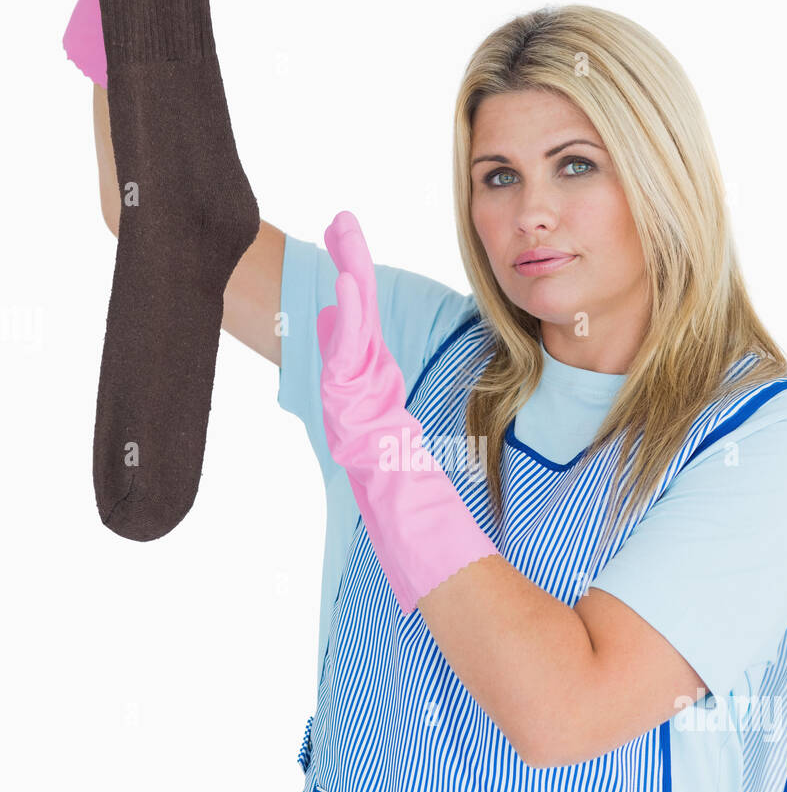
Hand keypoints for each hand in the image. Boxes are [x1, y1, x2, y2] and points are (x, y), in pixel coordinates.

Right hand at [316, 209, 498, 616]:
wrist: (435, 567)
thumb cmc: (440, 525)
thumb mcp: (432, 467)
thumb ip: (424, 440)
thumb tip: (426, 420)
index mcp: (382, 418)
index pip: (369, 349)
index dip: (360, 305)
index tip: (354, 264)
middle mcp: (364, 417)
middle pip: (352, 335)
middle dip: (348, 277)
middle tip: (341, 224)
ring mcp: (357, 425)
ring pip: (349, 345)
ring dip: (346, 291)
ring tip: (345, 239)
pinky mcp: (360, 432)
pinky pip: (352, 373)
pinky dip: (349, 331)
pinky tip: (349, 292)